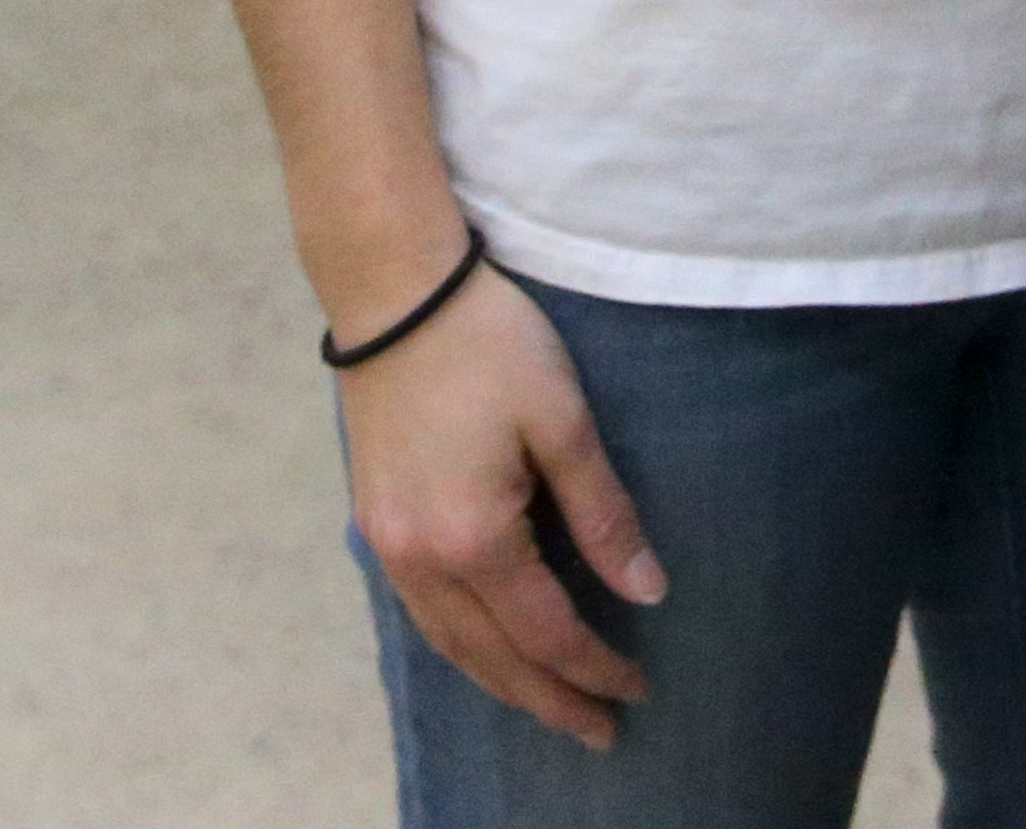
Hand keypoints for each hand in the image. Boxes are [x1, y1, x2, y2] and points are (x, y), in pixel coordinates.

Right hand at [341, 260, 665, 749]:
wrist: (397, 293)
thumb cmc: (491, 343)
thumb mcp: (564, 419)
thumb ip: (604, 512)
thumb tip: (647, 591)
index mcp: (473, 539)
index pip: (545, 632)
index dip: (594, 666)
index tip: (637, 690)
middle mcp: (421, 561)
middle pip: (492, 659)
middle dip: (549, 700)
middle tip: (600, 733)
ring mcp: (389, 547)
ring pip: (452, 646)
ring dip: (503, 683)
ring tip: (552, 706)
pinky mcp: (378, 523)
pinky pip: (424, 616)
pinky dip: (465, 646)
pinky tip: (489, 649)